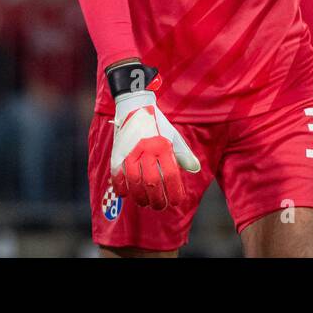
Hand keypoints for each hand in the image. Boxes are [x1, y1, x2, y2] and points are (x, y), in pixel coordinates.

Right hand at [107, 63, 199, 209]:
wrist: (135, 106)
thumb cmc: (157, 125)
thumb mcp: (173, 136)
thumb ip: (184, 154)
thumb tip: (195, 169)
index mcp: (163, 146)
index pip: (170, 175)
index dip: (174, 192)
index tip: (176, 202)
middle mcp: (147, 149)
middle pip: (152, 182)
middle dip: (157, 199)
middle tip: (160, 207)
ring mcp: (131, 151)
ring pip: (135, 181)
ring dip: (140, 196)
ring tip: (145, 203)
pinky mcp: (118, 152)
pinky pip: (118, 174)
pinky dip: (121, 187)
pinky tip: (126, 194)